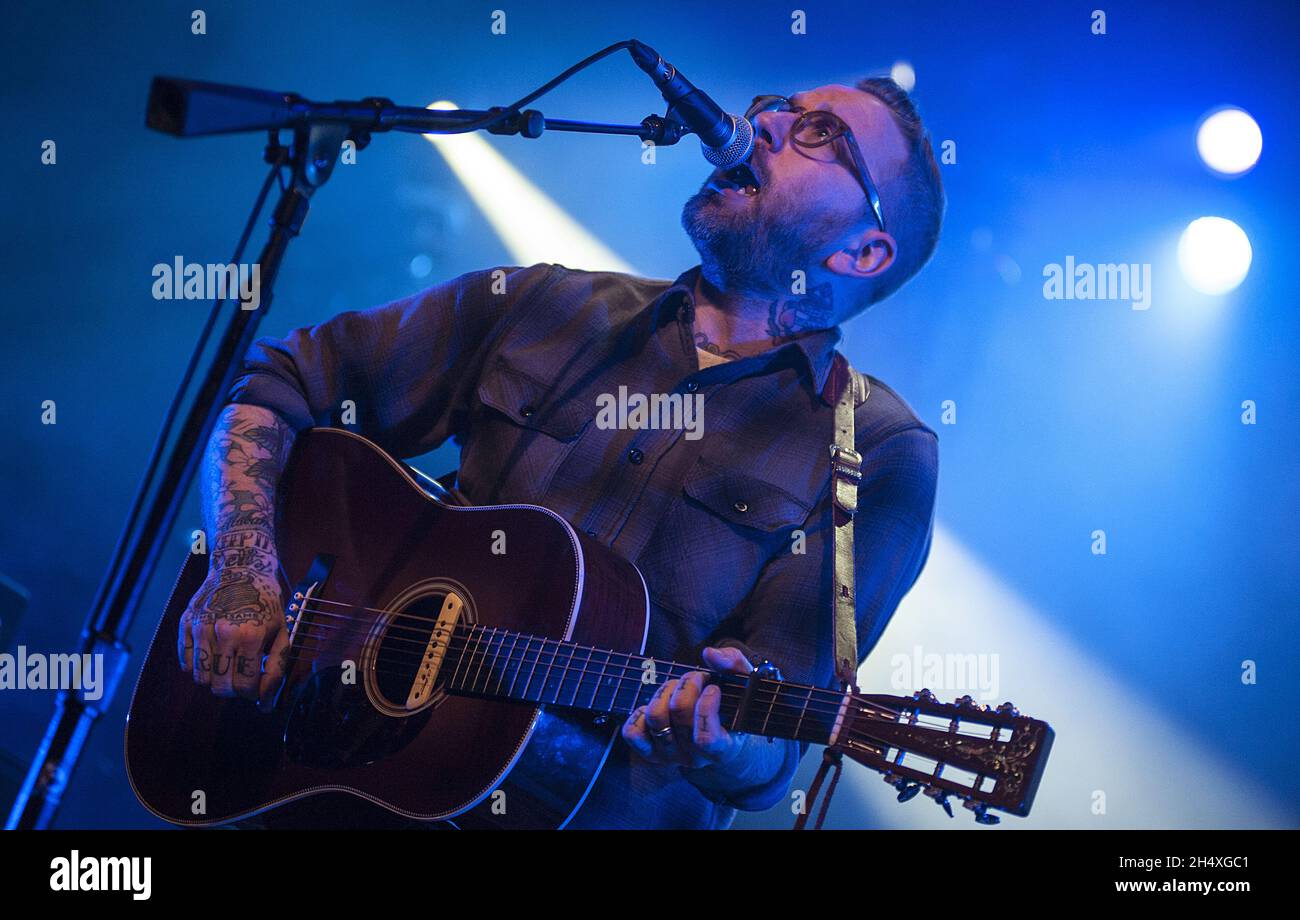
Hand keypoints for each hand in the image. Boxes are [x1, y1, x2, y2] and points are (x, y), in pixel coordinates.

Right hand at [178, 564, 288, 707]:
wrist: (241, 567)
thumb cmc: (266, 603)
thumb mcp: (281, 633)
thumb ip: (275, 670)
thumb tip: (264, 705)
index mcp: (249, 635)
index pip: (244, 686)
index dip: (252, 694)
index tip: (256, 687)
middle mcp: (221, 632)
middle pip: (219, 687)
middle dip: (233, 691)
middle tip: (242, 678)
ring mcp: (200, 628)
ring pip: (199, 679)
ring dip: (215, 680)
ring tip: (229, 665)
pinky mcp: (185, 624)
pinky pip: (184, 663)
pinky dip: (197, 667)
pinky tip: (213, 654)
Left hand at [621, 646, 752, 768]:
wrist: (722, 737)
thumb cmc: (733, 706)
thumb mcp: (743, 684)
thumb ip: (734, 664)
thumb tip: (709, 654)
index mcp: (722, 748)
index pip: (706, 738)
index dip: (706, 708)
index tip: (713, 688)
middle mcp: (695, 757)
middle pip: (679, 713)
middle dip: (687, 684)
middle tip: (698, 678)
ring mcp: (670, 756)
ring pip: (655, 716)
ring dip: (665, 691)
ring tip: (678, 687)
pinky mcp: (650, 752)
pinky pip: (633, 732)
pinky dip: (640, 713)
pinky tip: (659, 705)